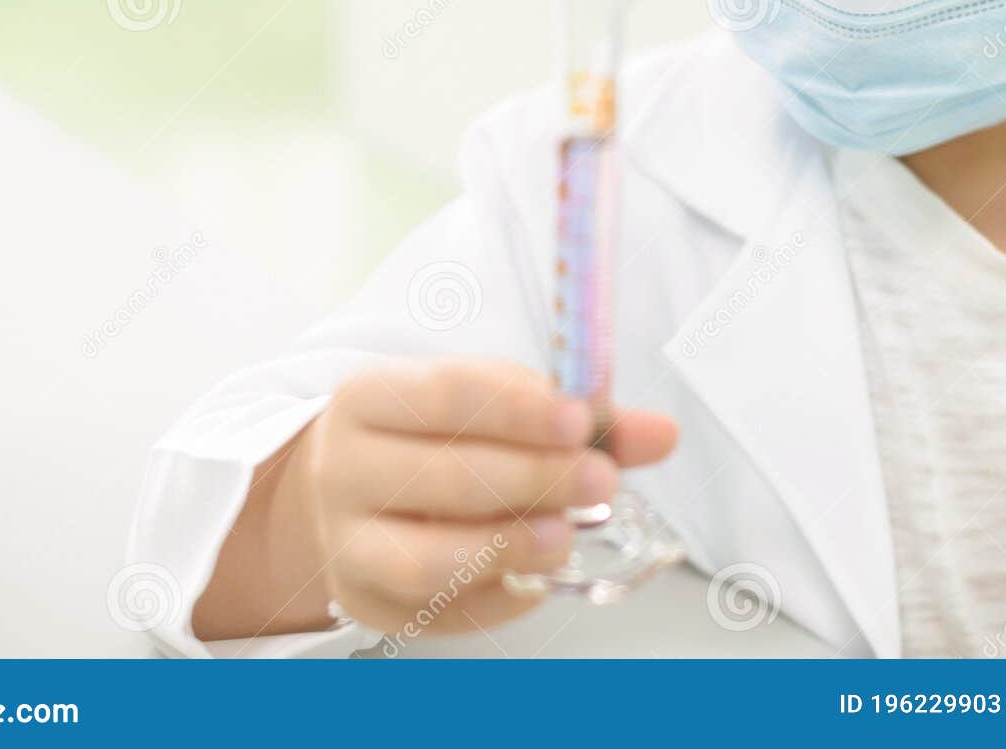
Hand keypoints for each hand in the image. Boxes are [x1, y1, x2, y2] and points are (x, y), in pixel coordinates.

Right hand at [281, 357, 677, 636]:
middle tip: (601, 481)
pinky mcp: (368, 603)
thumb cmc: (437, 439)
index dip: (518, 410)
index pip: (444, 394)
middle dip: (534, 479)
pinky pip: (440, 611)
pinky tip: (537, 574)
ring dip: (509, 547)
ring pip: (426, 559)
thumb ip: (579, 419)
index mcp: (369, 398)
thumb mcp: (494, 407)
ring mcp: (347, 543)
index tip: (580, 420)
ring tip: (564, 536)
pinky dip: (498, 595)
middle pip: (442, 477)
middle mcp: (343, 468)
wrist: (353, 494)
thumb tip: (662, 434)